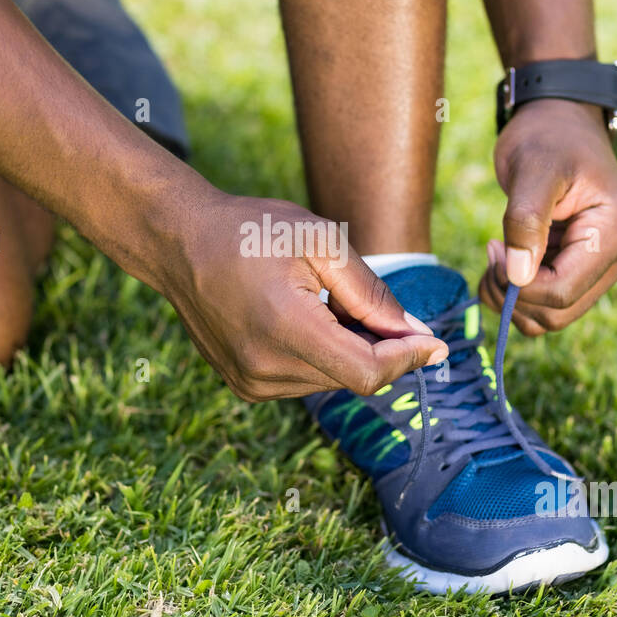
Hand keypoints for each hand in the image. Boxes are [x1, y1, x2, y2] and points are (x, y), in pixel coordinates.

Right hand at [162, 194, 447, 400]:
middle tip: (369, 302)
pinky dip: (321, 356)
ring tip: (324, 302)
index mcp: (285, 329)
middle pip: (353, 377)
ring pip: (331, 381)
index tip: (436, 342)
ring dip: (349, 351)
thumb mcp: (320, 241)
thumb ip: (371, 293)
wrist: (179, 243)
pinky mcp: (245, 385)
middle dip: (381, 347)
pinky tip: (305, 318)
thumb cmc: (249, 231)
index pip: (367, 373)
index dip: (408, 359)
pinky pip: (304, 381)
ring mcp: (251, 382)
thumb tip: (416, 335)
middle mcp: (265, 367)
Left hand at [480, 98, 616, 335]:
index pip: (562, 291)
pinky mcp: (584, 270)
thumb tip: (518, 278)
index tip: (493, 248)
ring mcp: (604, 267)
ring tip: (494, 253)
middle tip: (490, 252)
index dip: (517, 285)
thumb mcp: (532, 169)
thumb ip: (525, 221)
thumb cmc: (547, 137)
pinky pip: (549, 303)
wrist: (560, 123)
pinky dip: (518, 293)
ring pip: (552, 316)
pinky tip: (504, 257)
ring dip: (512, 298)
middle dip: (513, 295)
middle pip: (558, 312)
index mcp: (615, 234)